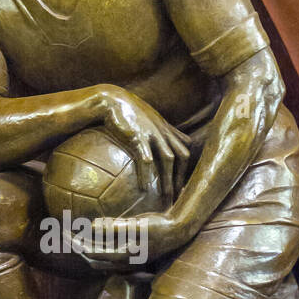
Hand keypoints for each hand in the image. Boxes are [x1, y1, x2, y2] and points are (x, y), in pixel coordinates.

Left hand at [75, 210, 193, 269]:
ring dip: (86, 248)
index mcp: (122, 255)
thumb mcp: (138, 225)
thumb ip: (115, 227)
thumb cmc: (160, 226)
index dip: (76, 243)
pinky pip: (109, 255)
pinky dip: (98, 248)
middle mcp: (122, 262)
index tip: (64, 233)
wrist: (180, 232)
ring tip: (74, 236)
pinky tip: (94, 236)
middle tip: (63, 234)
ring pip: (100, 258)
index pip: (92, 252)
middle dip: (77, 247)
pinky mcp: (131, 255)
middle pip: (92, 258)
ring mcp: (127, 260)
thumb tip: (91, 226)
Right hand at [98, 88, 190, 203]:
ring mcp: (152, 134)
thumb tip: (167, 144)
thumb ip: (162, 131)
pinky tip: (144, 189)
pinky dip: (147, 175)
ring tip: (166, 198)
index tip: (182, 184)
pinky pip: (146, 160)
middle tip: (179, 196)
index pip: (185, 148)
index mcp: (166, 129)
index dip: (187, 167)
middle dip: (182, 177)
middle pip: (182, 156)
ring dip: (168, 180)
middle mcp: (163, 132)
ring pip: (168, 160)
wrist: (111, 100)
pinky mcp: (138, 137)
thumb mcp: (149, 119)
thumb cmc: (128, 111)